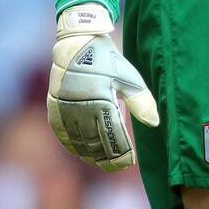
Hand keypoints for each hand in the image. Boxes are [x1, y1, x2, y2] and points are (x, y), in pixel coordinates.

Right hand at [46, 2, 158, 169]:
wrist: (77, 42)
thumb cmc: (107, 60)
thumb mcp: (129, 77)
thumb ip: (141, 101)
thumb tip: (154, 123)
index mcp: (102, 100)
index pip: (113, 137)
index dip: (121, 153)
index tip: (128, 163)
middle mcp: (81, 106)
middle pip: (94, 142)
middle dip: (106, 157)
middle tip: (116, 166)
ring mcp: (65, 107)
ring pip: (76, 140)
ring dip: (89, 153)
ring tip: (100, 161)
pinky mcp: (54, 104)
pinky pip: (60, 131)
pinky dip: (70, 143)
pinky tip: (79, 151)